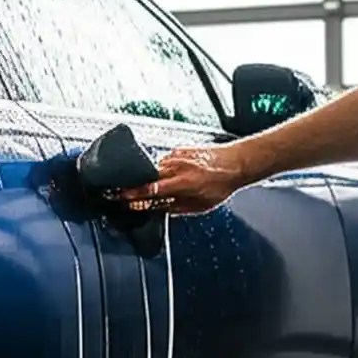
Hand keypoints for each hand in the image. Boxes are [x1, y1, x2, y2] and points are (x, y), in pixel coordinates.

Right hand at [107, 144, 249, 215]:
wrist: (235, 162)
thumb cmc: (221, 185)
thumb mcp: (199, 206)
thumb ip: (175, 207)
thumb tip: (155, 208)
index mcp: (183, 182)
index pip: (151, 189)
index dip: (133, 194)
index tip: (122, 198)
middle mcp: (178, 166)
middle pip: (148, 176)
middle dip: (137, 185)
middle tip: (128, 192)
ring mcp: (177, 155)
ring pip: (154, 168)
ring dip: (151, 178)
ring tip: (157, 186)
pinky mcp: (178, 149)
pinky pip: (163, 162)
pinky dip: (161, 170)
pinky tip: (169, 176)